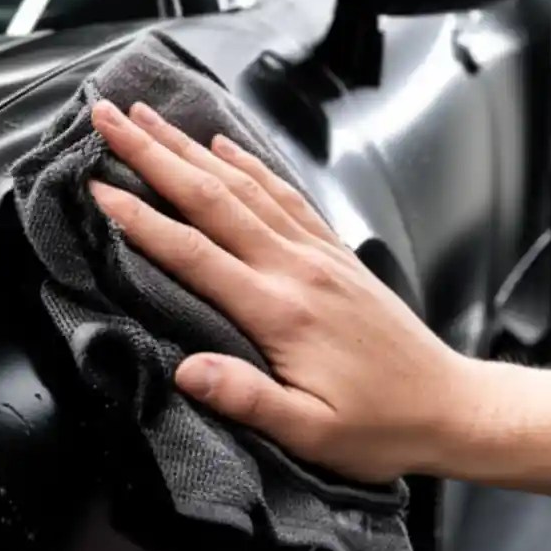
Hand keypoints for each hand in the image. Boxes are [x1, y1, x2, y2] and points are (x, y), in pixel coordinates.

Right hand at [88, 100, 477, 482]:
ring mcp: (317, 253)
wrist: (452, 407)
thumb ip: (247, 399)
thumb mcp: (311, 433)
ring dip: (191, 147)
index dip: (141, 219)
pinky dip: (251, 163)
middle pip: (211, 197)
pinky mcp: (334, 253)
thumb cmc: (379, 427)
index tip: (97, 187)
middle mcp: (296, 268)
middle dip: (154, 154)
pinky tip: (225, 144)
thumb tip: (185, 370)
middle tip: (109, 118)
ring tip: (150, 117)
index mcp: (280, 311)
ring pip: (244, 185)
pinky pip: (285, 194)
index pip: (194, 253)